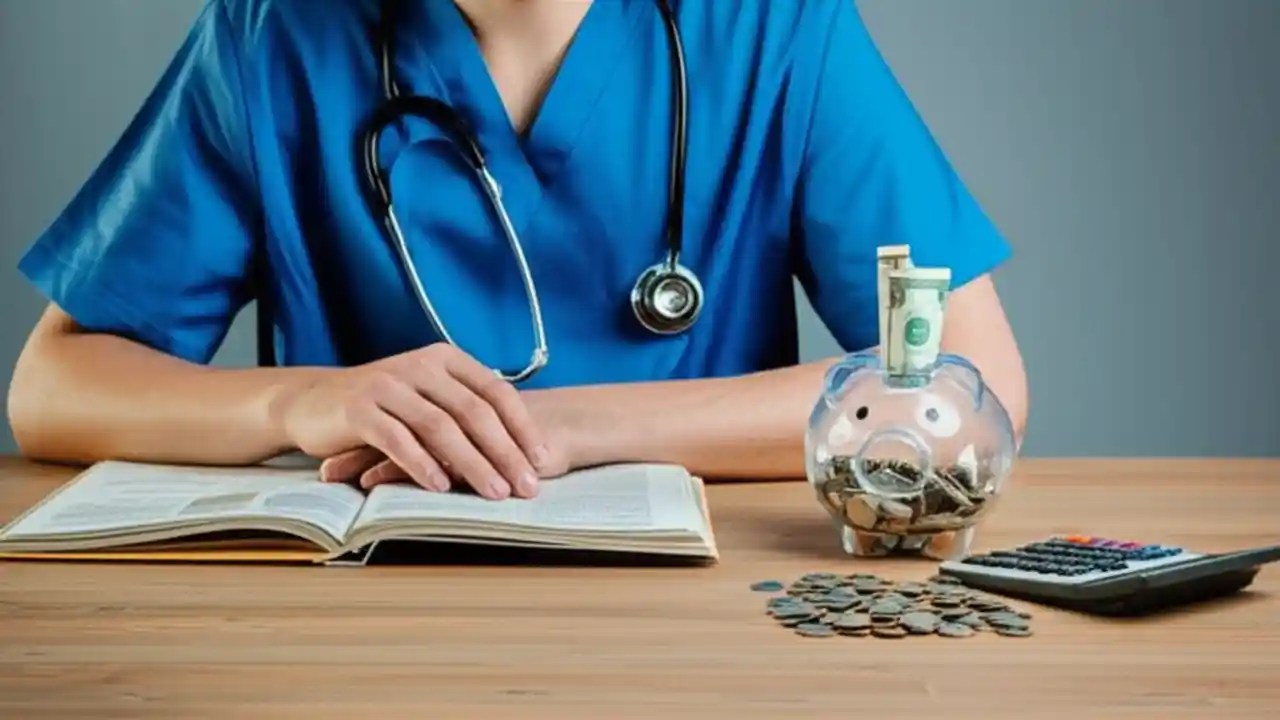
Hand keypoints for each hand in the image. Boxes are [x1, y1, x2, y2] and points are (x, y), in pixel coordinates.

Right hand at [318, 388, 579, 491]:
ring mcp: (389, 385)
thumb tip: (520, 445)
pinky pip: (398, 439)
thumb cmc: (382, 407)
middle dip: (505, 452)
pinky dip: (422, 465)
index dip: (523, 427)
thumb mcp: (427, 397)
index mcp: (445, 360)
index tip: (543, 461)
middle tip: (526, 486)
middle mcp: (420, 366)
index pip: (496, 392)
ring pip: (441, 427)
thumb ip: (464, 408)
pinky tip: (441, 487)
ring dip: (472, 464)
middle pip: (474, 411)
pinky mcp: (360, 408)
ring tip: (494, 493)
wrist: (312, 402)